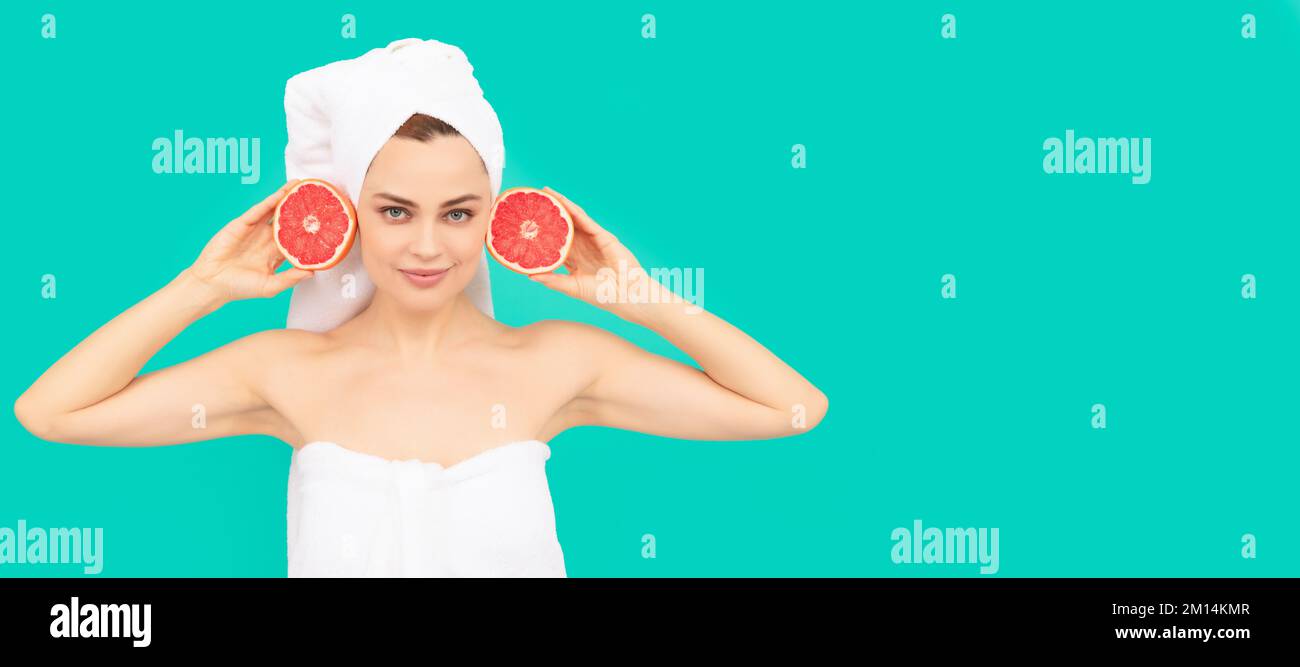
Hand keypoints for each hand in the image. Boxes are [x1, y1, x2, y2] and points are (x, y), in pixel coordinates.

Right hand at [185, 180, 314, 303]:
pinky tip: (282, 193)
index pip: (297, 239)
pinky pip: (259, 210)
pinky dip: (270, 201)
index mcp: (276, 254)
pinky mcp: (242, 224)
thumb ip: (290, 278)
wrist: (212, 283)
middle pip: (288, 221)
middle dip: (302, 210)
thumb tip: (312, 272)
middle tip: (318, 198)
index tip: (326, 223)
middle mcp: (267, 240)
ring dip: (287, 198)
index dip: (310, 231)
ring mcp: (255, 231)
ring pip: (275, 211)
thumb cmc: (239, 288)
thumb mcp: (270, 286)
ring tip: (302, 186)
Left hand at [529, 186, 664, 317]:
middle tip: (533, 202)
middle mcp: (582, 247)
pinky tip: (563, 202)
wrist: (625, 295)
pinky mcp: (602, 236)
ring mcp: (593, 240)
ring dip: (561, 206)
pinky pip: (586, 220)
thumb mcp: (572, 287)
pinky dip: (574, 210)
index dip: (542, 234)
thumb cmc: (603, 295)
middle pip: (563, 227)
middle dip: (549, 215)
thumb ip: (553, 281)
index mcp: (575, 260)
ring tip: (546, 193)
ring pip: (574, 219)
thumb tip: (530, 276)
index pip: (555, 243)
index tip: (526, 226)